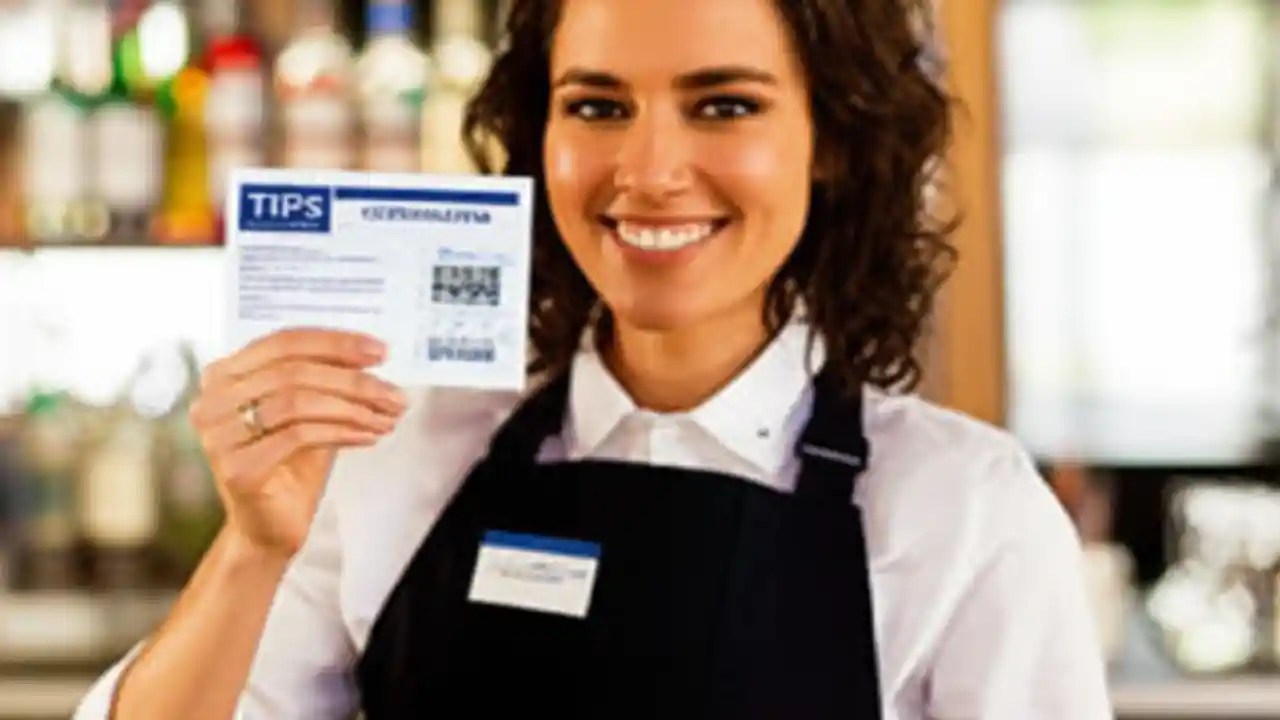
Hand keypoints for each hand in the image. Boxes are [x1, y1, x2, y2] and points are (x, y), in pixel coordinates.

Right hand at [188, 329, 407, 558]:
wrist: (269, 528)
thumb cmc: (290, 466)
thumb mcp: (309, 411)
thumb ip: (325, 379)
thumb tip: (371, 353)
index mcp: (224, 376)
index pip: (282, 342)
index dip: (335, 343)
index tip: (379, 351)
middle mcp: (211, 402)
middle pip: (293, 372)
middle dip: (353, 380)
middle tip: (394, 392)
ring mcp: (219, 436)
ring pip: (297, 402)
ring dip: (353, 407)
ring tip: (388, 417)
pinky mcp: (237, 469)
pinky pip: (299, 436)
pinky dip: (342, 432)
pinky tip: (369, 436)